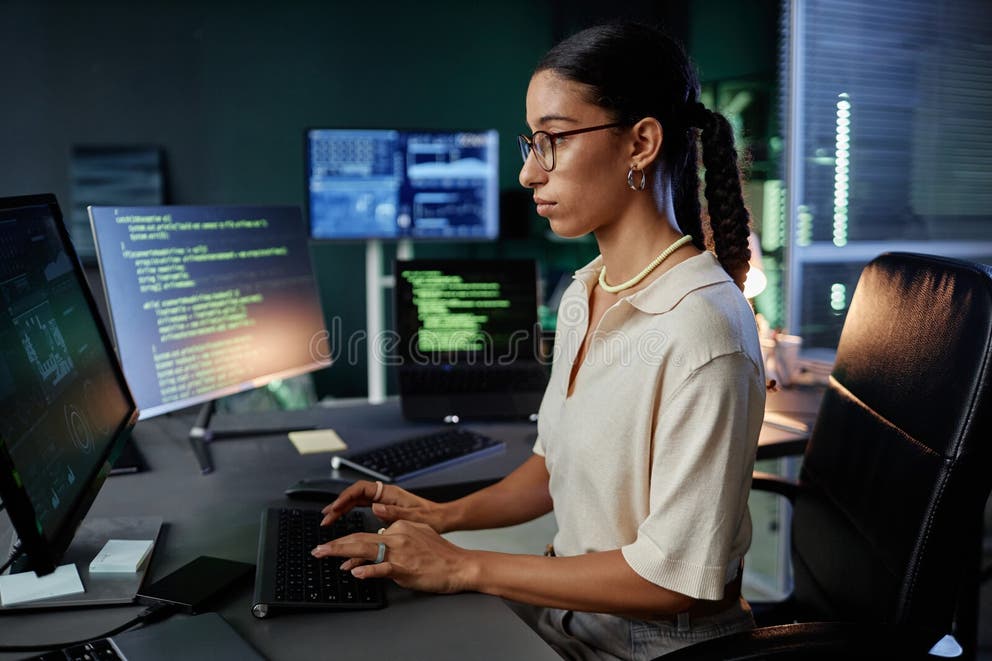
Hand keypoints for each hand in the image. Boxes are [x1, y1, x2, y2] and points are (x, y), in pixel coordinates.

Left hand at [312, 520, 474, 593]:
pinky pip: (382, 568)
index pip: (367, 535)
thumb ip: (397, 535)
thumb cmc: (441, 554)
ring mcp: (400, 551)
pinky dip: (367, 570)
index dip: (347, 544)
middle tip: (317, 550)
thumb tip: (379, 538)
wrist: (460, 565)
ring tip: (324, 554)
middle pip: (359, 538)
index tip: (333, 549)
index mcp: (400, 527)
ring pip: (365, 548)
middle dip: (334, 544)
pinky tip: (354, 572)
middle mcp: (397, 535)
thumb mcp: (418, 535)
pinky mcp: (405, 567)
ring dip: (340, 552)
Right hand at [320, 480, 448, 531]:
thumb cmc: (432, 517)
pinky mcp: (384, 508)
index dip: (346, 497)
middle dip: (338, 504)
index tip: (335, 508)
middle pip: (355, 494)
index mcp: (390, 493)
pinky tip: (342, 517)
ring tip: (328, 518)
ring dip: (341, 508)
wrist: (442, 519)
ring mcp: (384, 500)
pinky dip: (350, 511)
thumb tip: (376, 507)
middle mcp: (385, 494)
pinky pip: (362, 505)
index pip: (361, 489)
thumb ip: (395, 512)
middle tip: (326, 517)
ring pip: (356, 500)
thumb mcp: (415, 517)